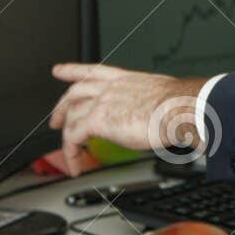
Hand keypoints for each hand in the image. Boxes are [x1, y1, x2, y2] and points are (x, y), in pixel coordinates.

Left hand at [49, 63, 209, 176]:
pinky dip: (71, 153)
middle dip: (61, 107)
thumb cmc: (178, 105)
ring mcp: (101, 102)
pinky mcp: (96, 121)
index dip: (73, 70)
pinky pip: (73, 138)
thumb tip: (154, 114)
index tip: (60, 70)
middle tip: (55, 120)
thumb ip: (147, 102)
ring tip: (68, 153)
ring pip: (71, 117)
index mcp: (125, 80)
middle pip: (74, 93)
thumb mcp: (160, 95)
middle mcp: (110, 88)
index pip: (92, 71)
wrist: (179, 109)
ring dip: (65, 137)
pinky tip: (75, 164)